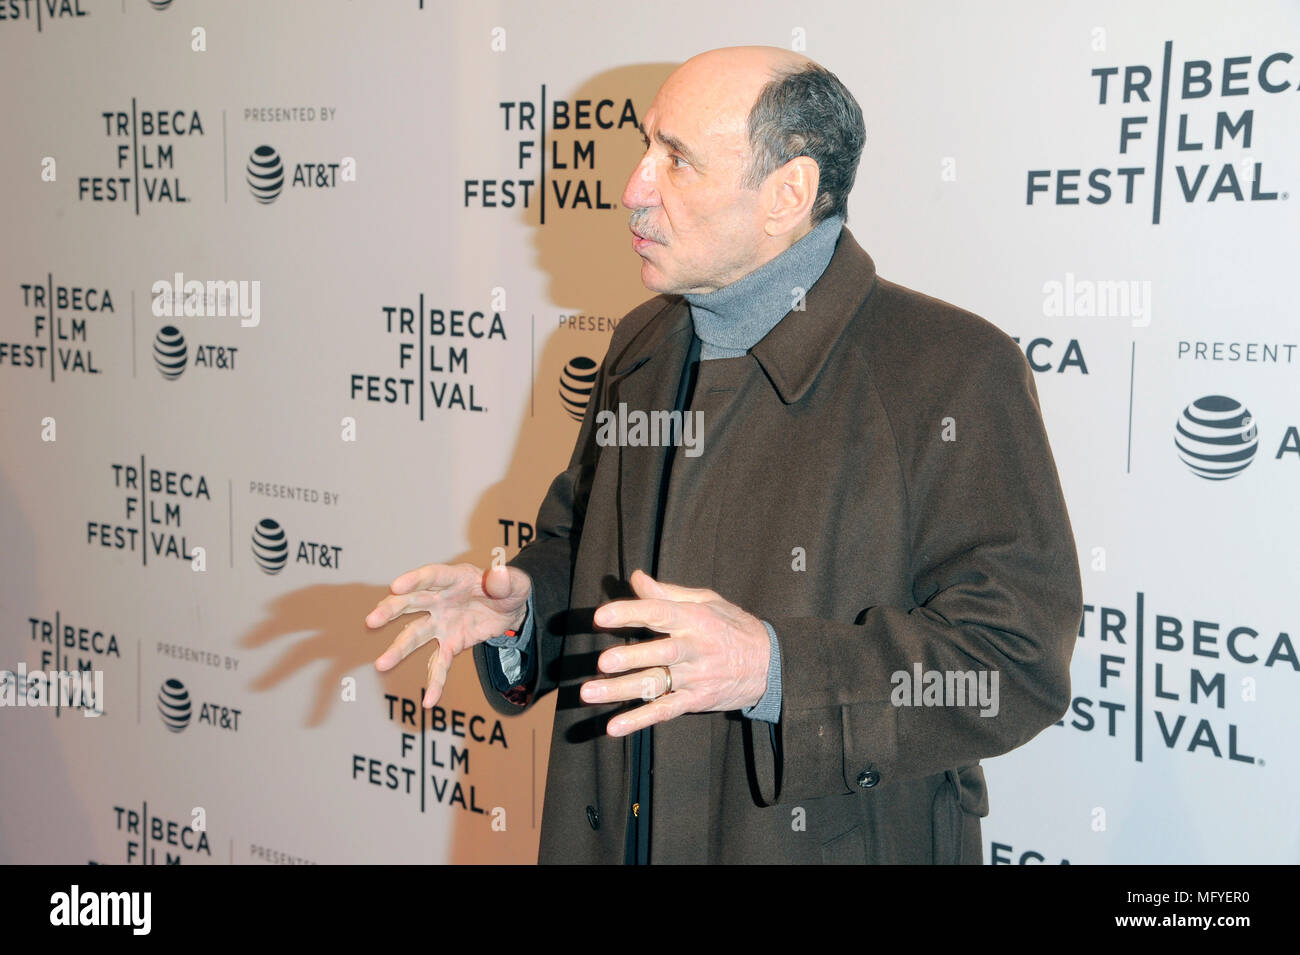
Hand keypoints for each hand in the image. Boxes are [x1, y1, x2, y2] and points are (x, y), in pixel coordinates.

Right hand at [365, 562, 530, 708]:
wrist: (511, 611)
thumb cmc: (509, 589)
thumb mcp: (515, 583)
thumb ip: (506, 581)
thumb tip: (498, 575)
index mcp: (455, 578)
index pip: (431, 577)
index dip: (414, 580)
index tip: (396, 586)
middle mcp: (440, 600)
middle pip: (411, 603)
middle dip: (391, 611)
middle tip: (372, 621)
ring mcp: (441, 623)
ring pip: (415, 635)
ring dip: (398, 650)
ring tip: (381, 664)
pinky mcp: (449, 645)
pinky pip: (439, 664)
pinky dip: (434, 682)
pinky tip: (429, 701)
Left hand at [581, 569, 770, 736]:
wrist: (771, 664)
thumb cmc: (733, 626)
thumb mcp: (707, 601)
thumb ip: (668, 593)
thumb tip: (636, 578)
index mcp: (695, 619)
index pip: (659, 613)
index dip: (630, 612)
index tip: (601, 616)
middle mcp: (694, 649)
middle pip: (659, 653)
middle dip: (631, 658)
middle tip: (603, 662)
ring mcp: (695, 678)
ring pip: (655, 684)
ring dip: (621, 691)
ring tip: (589, 693)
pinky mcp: (696, 701)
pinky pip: (664, 711)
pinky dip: (639, 720)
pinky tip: (614, 727)